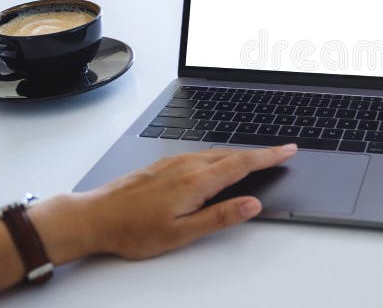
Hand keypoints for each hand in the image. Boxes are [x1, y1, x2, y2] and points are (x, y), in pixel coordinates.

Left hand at [0, 145, 297, 293]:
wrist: (94, 217)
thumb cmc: (134, 230)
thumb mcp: (182, 232)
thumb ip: (220, 216)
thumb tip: (252, 204)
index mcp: (197, 181)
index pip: (243, 163)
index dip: (269, 156)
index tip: (288, 149)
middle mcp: (188, 165)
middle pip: (234, 153)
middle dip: (260, 152)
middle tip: (282, 151)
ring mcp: (175, 161)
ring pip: (217, 152)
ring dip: (241, 152)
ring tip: (258, 156)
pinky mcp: (164, 163)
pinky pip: (202, 153)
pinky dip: (221, 154)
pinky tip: (220, 161)